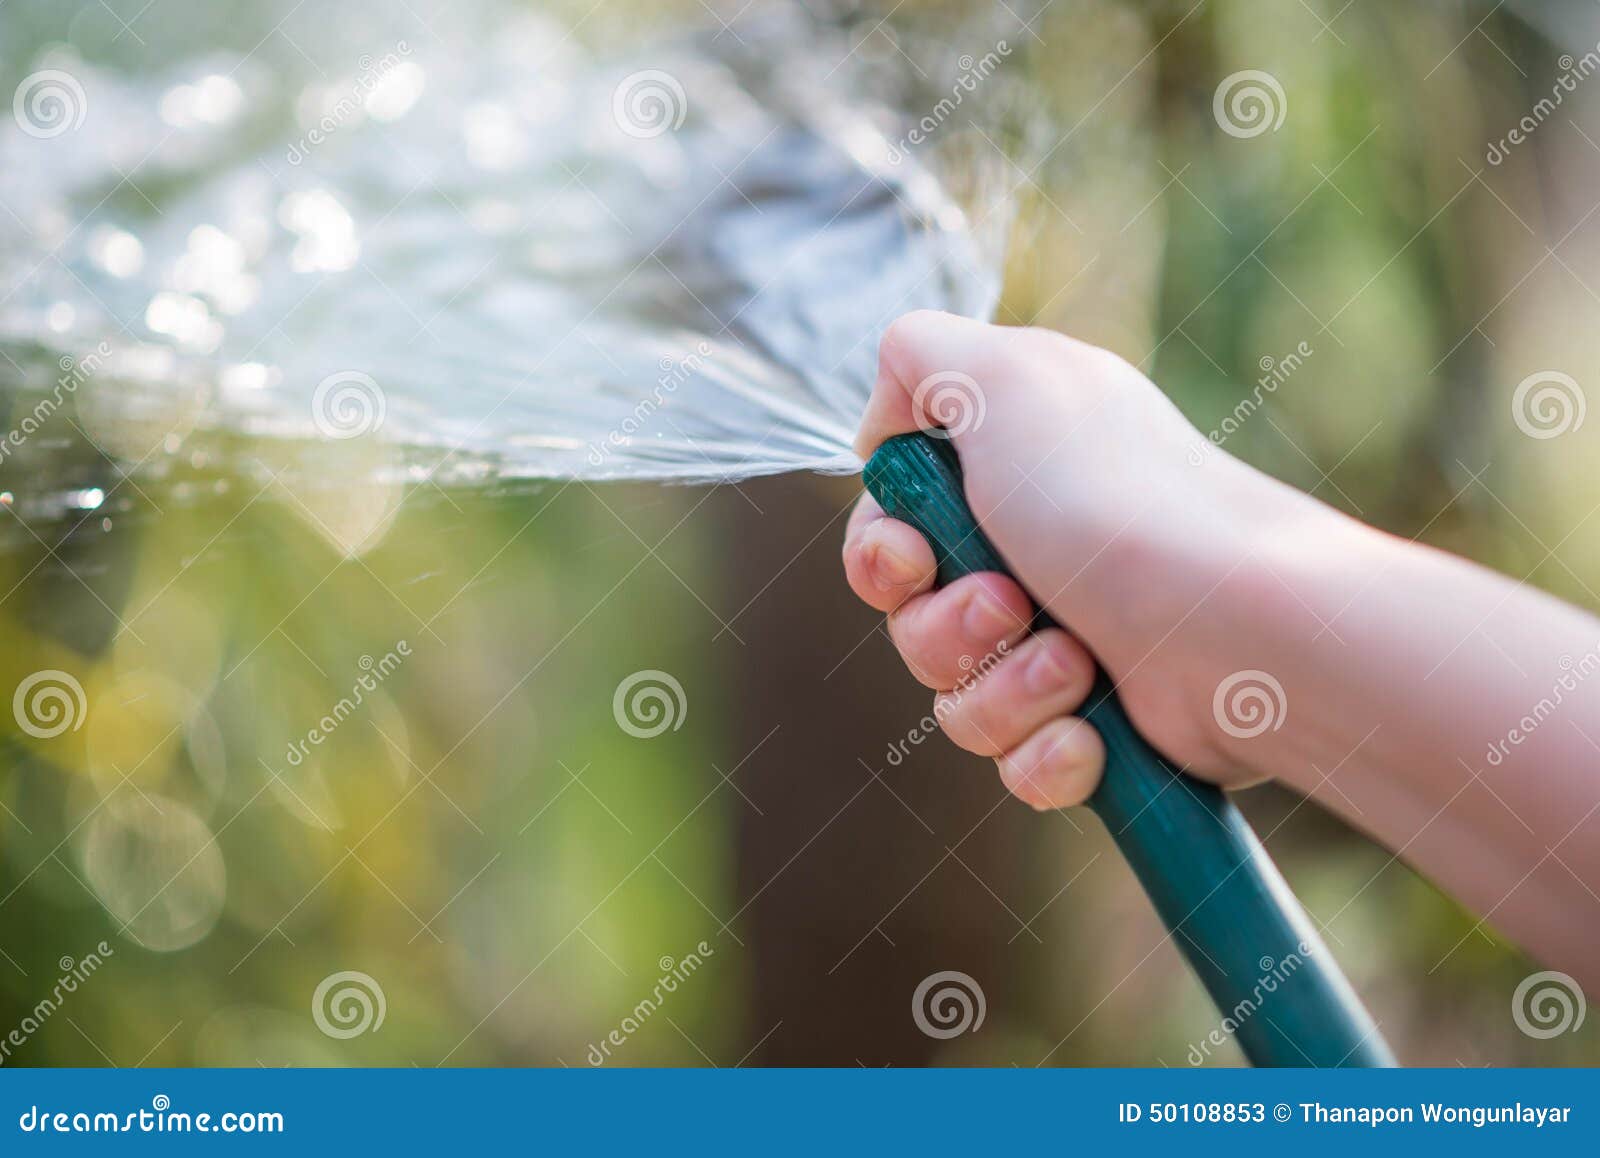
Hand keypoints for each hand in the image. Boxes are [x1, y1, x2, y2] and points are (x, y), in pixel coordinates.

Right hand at [844, 311, 1333, 806]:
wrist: (1236, 623)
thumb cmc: (1114, 499)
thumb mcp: (1004, 379)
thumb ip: (920, 358)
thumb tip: (885, 416)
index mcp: (1009, 479)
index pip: (891, 536)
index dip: (882, 557)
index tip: (912, 559)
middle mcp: (1035, 558)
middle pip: (912, 625)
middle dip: (947, 628)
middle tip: (1014, 605)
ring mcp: (1067, 647)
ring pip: (958, 704)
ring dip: (1004, 689)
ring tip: (1075, 663)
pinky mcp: (1099, 730)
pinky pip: (1018, 765)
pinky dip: (1047, 754)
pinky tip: (1092, 736)